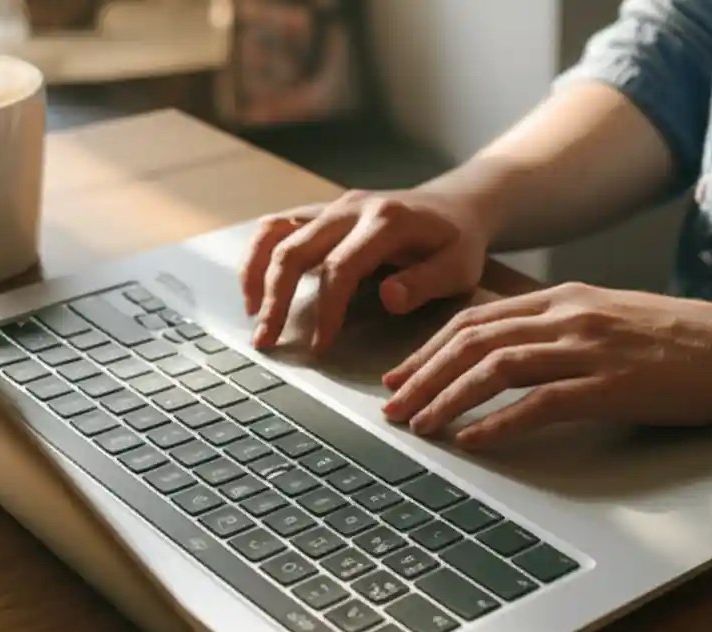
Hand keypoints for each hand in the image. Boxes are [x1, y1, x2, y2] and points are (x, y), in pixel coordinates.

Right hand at [240, 189, 492, 352]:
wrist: (454, 206)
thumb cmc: (457, 243)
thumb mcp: (459, 266)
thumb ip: (425, 282)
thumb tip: (388, 297)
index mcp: (386, 221)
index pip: (340, 268)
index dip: (326, 311)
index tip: (320, 347)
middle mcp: (351, 207)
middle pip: (295, 250)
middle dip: (276, 299)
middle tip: (266, 340)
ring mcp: (331, 206)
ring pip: (275, 233)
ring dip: (256, 275)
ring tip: (253, 316)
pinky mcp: (321, 211)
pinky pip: (276, 227)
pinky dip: (258, 256)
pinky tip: (255, 289)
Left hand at [381, 283, 711, 447]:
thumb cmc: (682, 341)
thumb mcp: (612, 318)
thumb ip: (562, 328)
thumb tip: (512, 350)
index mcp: (566, 297)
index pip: (475, 317)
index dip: (428, 347)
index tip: (399, 374)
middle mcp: (569, 316)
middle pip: (471, 339)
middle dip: (421, 374)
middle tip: (390, 406)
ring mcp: (589, 348)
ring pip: (495, 367)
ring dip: (447, 398)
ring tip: (418, 426)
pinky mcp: (611, 386)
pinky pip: (539, 403)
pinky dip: (498, 423)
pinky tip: (472, 441)